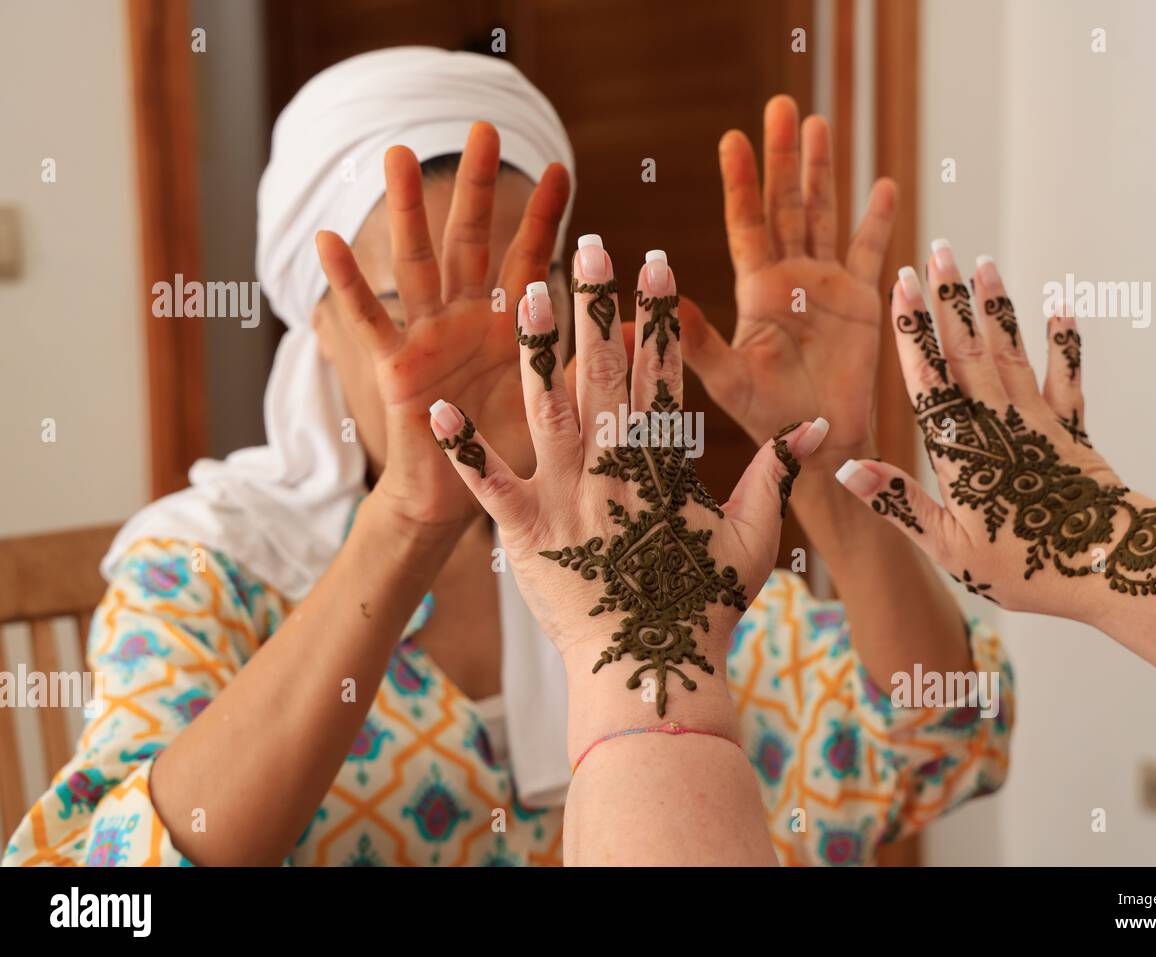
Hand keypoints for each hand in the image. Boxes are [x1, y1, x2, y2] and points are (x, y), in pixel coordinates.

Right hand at [315, 124, 569, 533]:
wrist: (464, 501)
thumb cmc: (515, 451)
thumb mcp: (561, 403)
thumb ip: (592, 365)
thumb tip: (643, 330)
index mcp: (512, 325)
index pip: (529, 257)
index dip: (544, 217)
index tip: (564, 169)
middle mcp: (468, 319)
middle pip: (470, 241)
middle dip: (478, 187)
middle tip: (484, 128)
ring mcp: (427, 336)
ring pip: (417, 263)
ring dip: (407, 211)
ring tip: (397, 153)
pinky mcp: (394, 365)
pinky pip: (369, 319)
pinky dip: (349, 283)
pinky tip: (328, 240)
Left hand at [428, 242, 828, 717]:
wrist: (652, 670)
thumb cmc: (704, 608)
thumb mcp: (754, 539)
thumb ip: (778, 476)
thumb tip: (816, 428)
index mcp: (661, 463)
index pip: (661, 373)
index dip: (658, 315)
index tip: (655, 262)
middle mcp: (611, 467)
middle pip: (602, 371)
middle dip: (598, 304)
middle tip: (589, 246)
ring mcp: (566, 497)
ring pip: (547, 409)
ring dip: (535, 348)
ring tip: (522, 291)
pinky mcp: (525, 533)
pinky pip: (488, 484)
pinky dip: (462, 448)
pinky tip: (436, 408)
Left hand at [678, 95, 896, 470]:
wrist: (819, 447)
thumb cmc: (767, 419)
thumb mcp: (726, 378)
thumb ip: (697, 341)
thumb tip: (661, 298)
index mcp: (756, 291)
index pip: (746, 223)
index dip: (741, 181)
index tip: (733, 138)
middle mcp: (790, 279)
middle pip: (785, 205)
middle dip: (784, 157)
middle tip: (781, 106)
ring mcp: (828, 287)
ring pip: (824, 215)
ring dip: (823, 172)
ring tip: (821, 123)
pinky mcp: (863, 303)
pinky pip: (872, 252)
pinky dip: (880, 220)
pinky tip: (884, 184)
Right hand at [835, 246, 1155, 617]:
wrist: (1108, 566)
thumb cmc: (1025, 566)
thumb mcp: (948, 547)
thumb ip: (899, 502)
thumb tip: (847, 470)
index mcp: (959, 450)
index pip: (928, 379)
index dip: (912, 332)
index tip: (900, 287)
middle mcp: (997, 423)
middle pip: (967, 351)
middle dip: (949, 300)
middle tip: (938, 252)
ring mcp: (1037, 422)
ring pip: (1010, 353)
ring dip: (996, 308)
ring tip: (984, 264)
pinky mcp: (1072, 432)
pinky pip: (1067, 378)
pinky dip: (1065, 343)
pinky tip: (1062, 309)